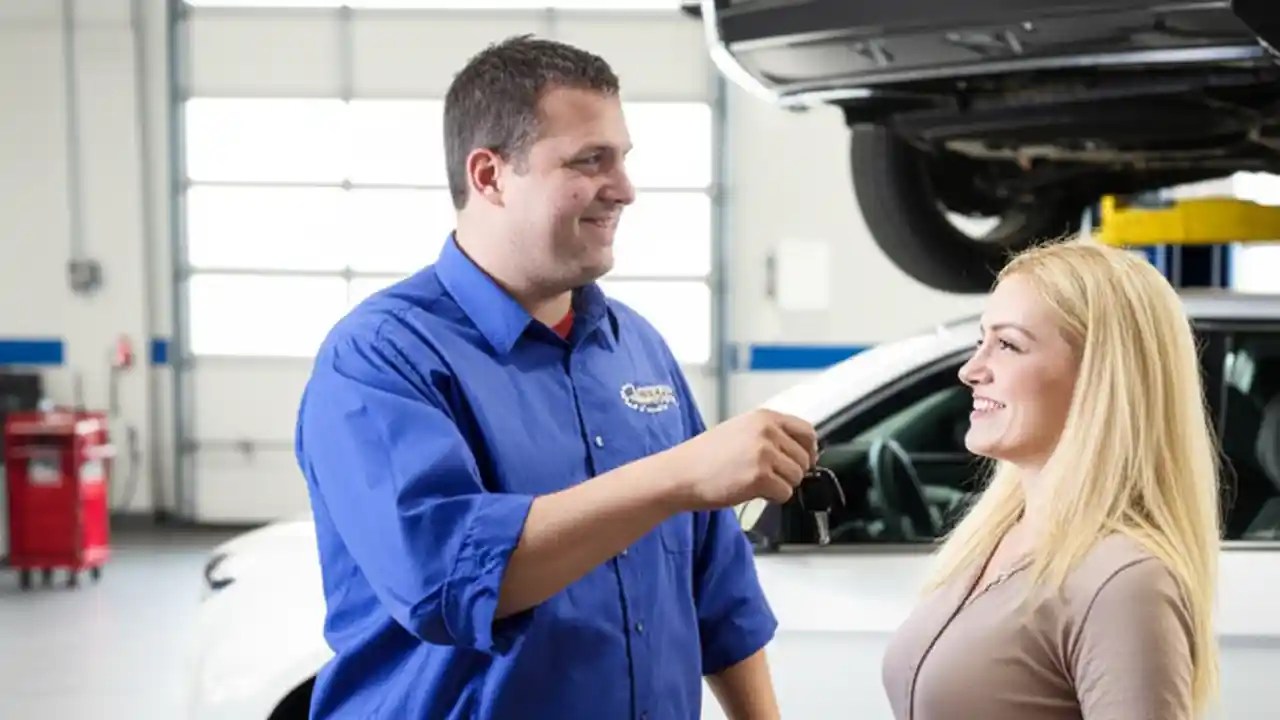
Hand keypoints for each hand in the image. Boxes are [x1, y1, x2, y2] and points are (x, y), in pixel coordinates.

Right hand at [660, 409, 817, 511]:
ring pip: (796, 477)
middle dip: (791, 472)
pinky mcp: (760, 476)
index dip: (808, 451)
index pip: (807, 432)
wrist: (680, 473)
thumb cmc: (705, 456)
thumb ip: (770, 434)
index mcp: (764, 417)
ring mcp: (764, 453)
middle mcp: (767, 431)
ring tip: (755, 482)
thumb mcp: (741, 431)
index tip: (802, 461)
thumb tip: (800, 450)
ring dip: (781, 485)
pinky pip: (785, 493)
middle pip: (804, 459)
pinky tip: (752, 491)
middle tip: (767, 477)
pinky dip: (773, 498)